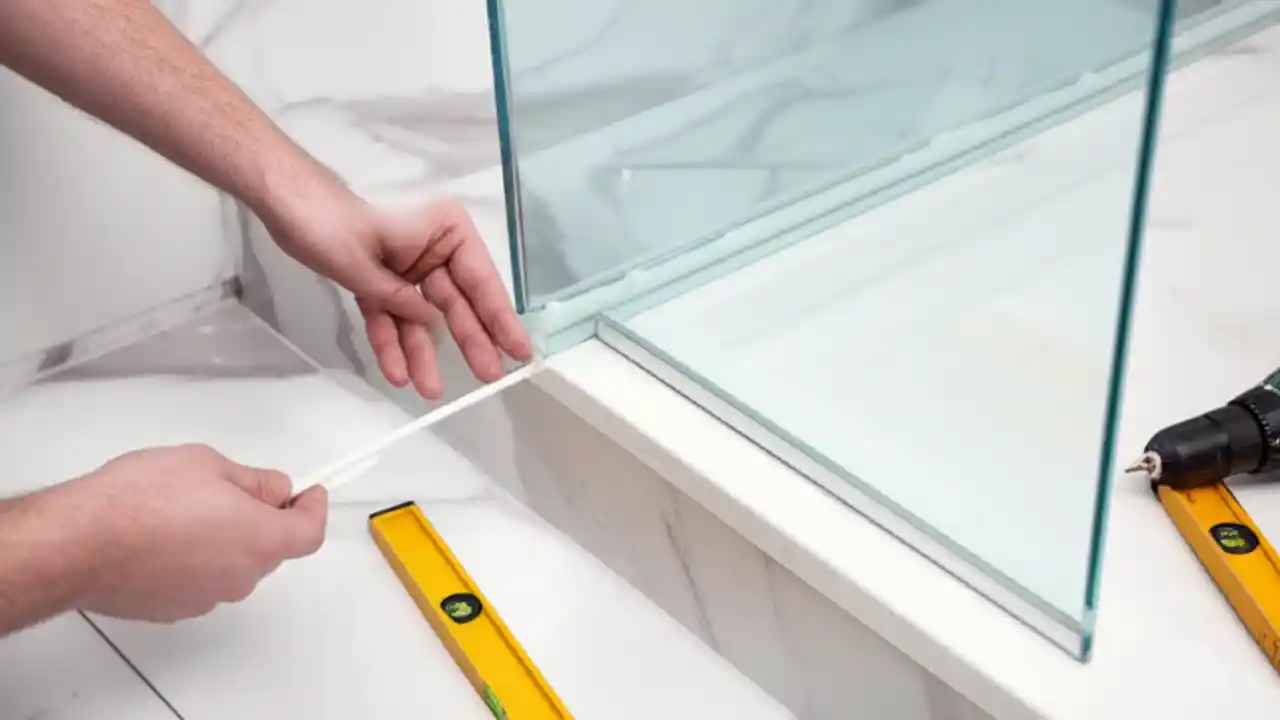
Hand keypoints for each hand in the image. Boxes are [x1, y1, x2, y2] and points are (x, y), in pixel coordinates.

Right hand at [58, 445, 326, 622]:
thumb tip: (274, 489)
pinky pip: (198, 579)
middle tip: (237, 489)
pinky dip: (195, 558)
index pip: (309, 533)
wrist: (79, 543)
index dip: (313, 510)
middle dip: (262, 518)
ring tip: (187, 507)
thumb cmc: (140, 501)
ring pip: (232, 564)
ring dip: (225, 538)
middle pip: (269, 548)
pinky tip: (164, 535)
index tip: (310, 495)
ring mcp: (205, 597)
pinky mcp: (171, 609)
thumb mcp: (208, 464)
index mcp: (261, 539)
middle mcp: (240, 577)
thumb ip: (252, 480)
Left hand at [260, 171, 532, 398]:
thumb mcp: (364, 264)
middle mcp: (434, 250)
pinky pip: (391, 319)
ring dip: (423, 354)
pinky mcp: (381, 283)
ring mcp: (407, 270)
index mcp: (445, 230)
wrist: (282, 206)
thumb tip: (432, 326)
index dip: (499, 318)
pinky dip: (390, 344)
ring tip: (430, 389)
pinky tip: (396, 372)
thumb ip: (400, 299)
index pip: (479, 281)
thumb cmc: (326, 221)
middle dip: (468, 342)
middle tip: (488, 376)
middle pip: (456, 304)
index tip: (518, 349)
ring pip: (422, 318)